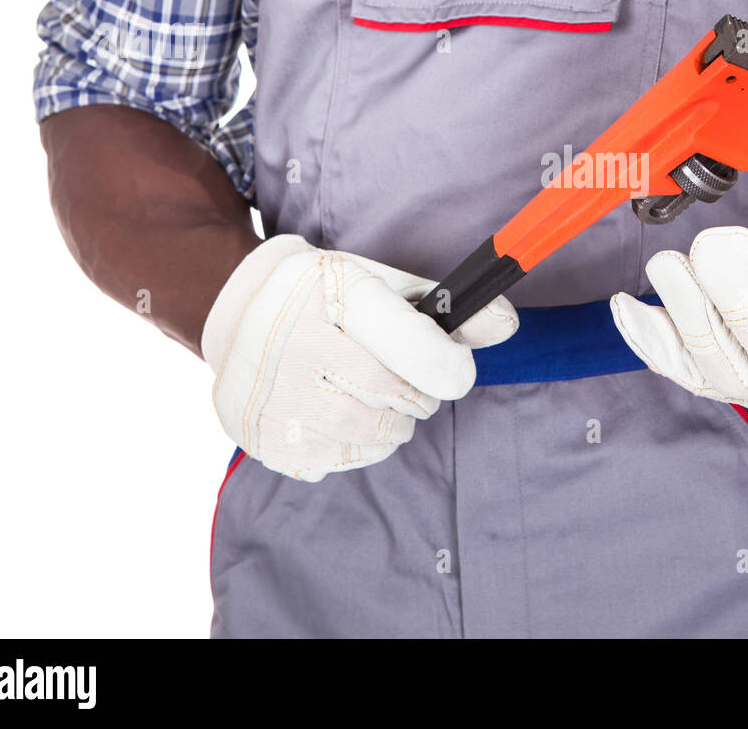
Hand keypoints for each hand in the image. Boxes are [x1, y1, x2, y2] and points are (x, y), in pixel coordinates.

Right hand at [201, 235, 516, 480]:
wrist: (241, 310)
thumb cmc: (331, 296)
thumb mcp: (388, 285)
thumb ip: (449, 310)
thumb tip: (506, 324)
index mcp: (337, 293)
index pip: (415, 346)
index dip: (450, 366)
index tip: (454, 368)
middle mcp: (297, 342)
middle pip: (397, 398)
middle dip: (418, 396)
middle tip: (406, 381)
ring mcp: (275, 394)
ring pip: (372, 437)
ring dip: (391, 425)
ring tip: (372, 397)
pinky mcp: (264, 436)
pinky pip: (339, 462)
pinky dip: (356, 448)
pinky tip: (339, 417)